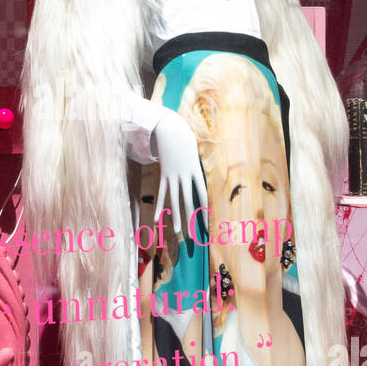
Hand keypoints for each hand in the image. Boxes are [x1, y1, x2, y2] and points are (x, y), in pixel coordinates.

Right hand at [151, 111, 207, 239]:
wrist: (170, 129)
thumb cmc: (186, 141)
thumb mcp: (197, 154)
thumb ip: (199, 169)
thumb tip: (201, 183)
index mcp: (196, 171)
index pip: (202, 194)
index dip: (205, 210)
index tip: (208, 223)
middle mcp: (184, 176)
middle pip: (189, 201)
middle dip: (191, 219)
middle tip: (193, 236)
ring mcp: (172, 176)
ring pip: (174, 201)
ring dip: (176, 217)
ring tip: (178, 233)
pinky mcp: (163, 175)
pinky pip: (161, 194)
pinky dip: (160, 207)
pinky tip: (158, 219)